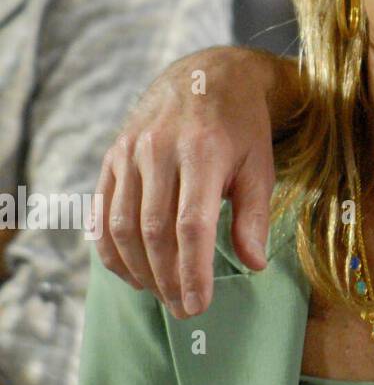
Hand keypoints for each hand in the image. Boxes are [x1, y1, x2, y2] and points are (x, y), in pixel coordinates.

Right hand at [95, 47, 286, 317]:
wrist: (207, 76)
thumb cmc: (241, 126)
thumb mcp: (260, 164)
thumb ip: (254, 214)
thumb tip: (253, 265)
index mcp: (204, 151)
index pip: (191, 225)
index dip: (192, 271)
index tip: (198, 306)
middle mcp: (160, 151)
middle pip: (154, 231)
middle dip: (167, 278)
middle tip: (183, 309)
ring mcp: (130, 153)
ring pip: (123, 225)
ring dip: (139, 269)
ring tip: (162, 294)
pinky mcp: (112, 157)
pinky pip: (103, 212)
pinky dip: (111, 249)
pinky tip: (131, 272)